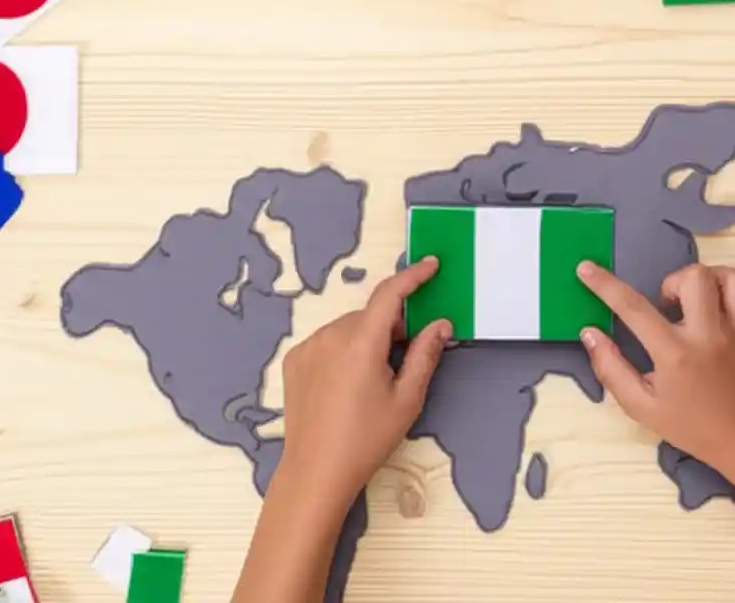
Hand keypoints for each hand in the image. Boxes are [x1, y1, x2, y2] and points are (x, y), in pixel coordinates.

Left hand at [279, 257, 452, 504]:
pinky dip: (344, 350)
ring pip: (348, 328)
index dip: (413, 276)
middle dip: (393, 325)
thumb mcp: (407, 399)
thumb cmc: (367, 438)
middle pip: (370, 315)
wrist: (316, 470)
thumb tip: (440, 324)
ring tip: (375, 379)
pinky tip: (348, 384)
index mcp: (361, 342)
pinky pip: (327, 342)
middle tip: (408, 354)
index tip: (431, 265)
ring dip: (367, 338)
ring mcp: (308, 347)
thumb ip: (425, 355)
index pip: (390, 293)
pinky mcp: (294, 360)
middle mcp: (331, 335)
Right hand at [577, 262, 734, 475]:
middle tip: (671, 306)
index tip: (587, 269)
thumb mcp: (641, 408)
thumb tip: (590, 333)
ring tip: (706, 304)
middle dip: (676, 280)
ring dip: (717, 283)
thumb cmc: (692, 427)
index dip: (604, 285)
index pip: (633, 308)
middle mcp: (712, 337)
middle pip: (696, 276)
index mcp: (676, 354)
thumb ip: (611, 370)